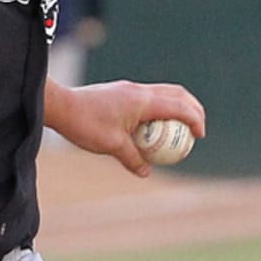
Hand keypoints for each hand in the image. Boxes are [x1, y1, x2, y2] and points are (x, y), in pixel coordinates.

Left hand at [44, 79, 205, 176]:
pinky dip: (160, 109)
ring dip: (177, 107)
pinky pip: (149, 98)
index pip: (179, 107)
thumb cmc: (85, 124)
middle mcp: (139, 91)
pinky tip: (153, 127)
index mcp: (142, 101)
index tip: (199, 136)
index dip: (195, 120)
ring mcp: (130, 89)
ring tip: (180, 128)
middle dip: (193, 108)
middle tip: (198, 128)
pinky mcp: (121, 92)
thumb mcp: (112, 146)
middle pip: (177, 94)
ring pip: (164, 93)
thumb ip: (133, 158)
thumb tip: (146, 171)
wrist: (61, 105)